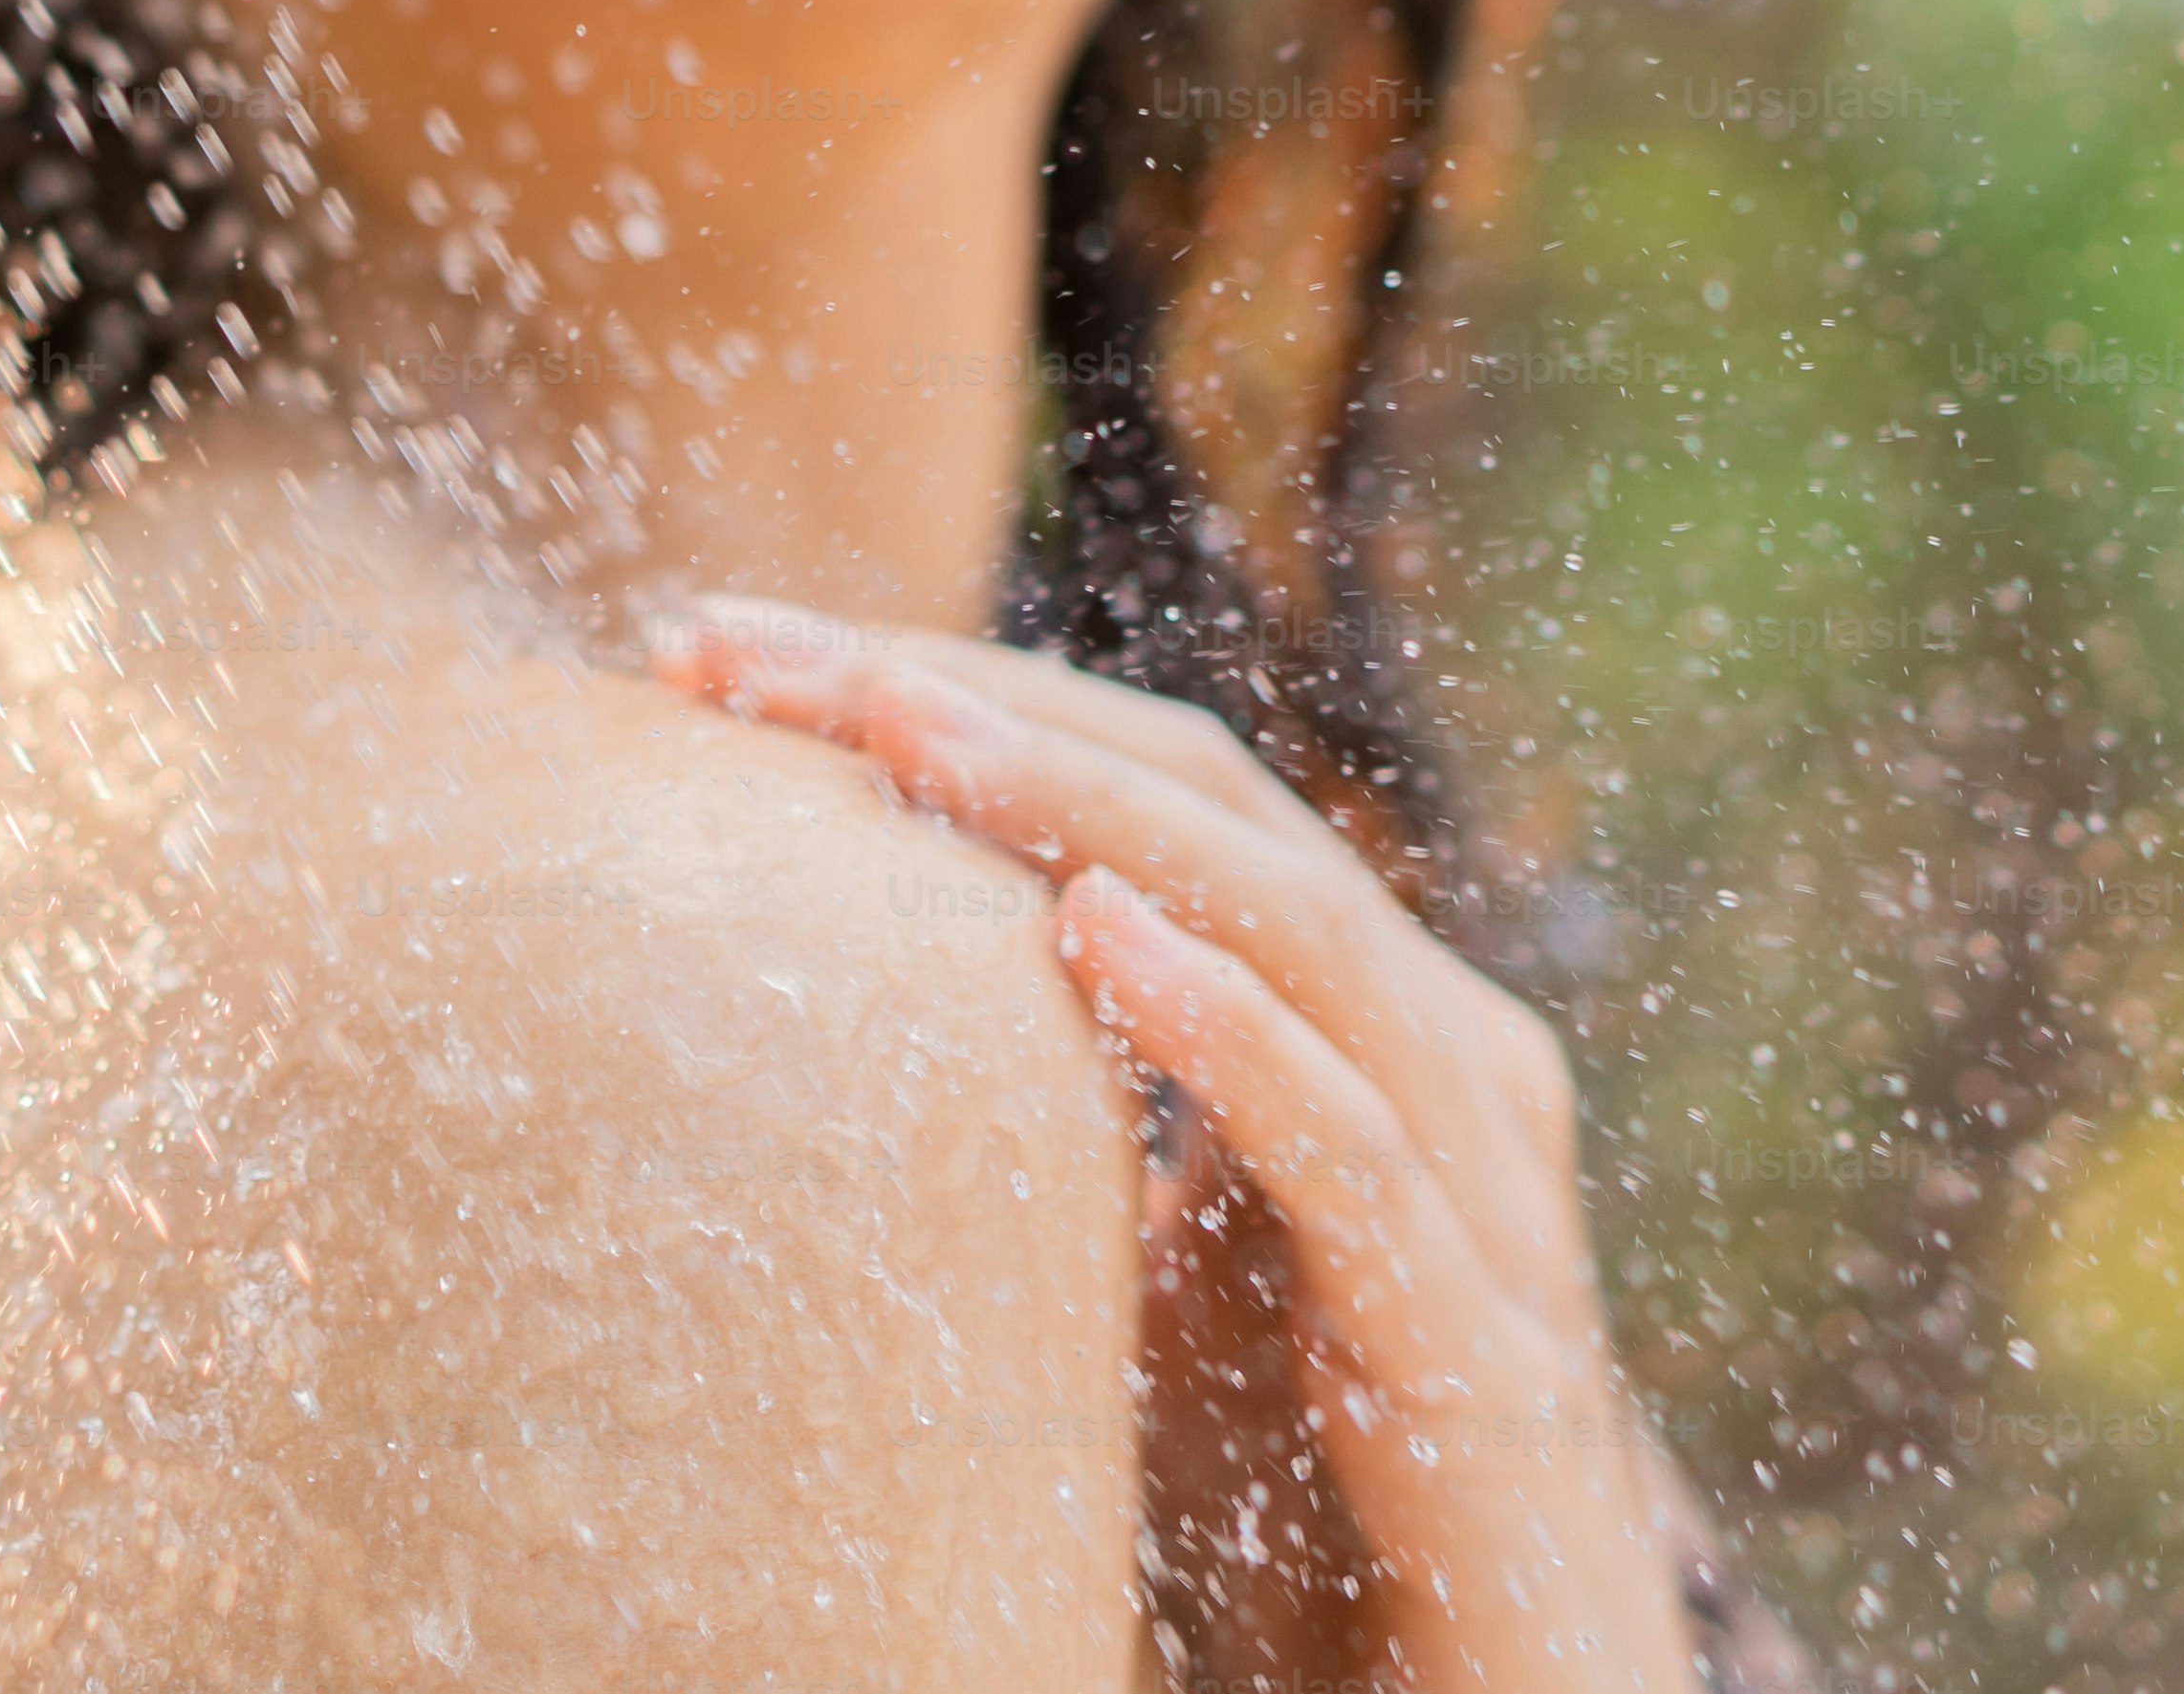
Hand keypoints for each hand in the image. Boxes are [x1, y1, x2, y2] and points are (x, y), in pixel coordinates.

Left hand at [650, 595, 1733, 1693]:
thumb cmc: (1297, 1535)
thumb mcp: (1131, 1292)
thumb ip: (1040, 1135)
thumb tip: (788, 1024)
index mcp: (1355, 1026)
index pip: (1138, 797)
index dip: (940, 698)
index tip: (702, 656)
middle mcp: (1437, 1065)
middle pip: (1204, 805)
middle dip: (970, 701)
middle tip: (736, 648)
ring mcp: (1480, 1197)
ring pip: (1292, 924)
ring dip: (1082, 809)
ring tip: (896, 725)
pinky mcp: (1482, 1351)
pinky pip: (1348, 1153)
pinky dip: (1226, 1029)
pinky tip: (1094, 932)